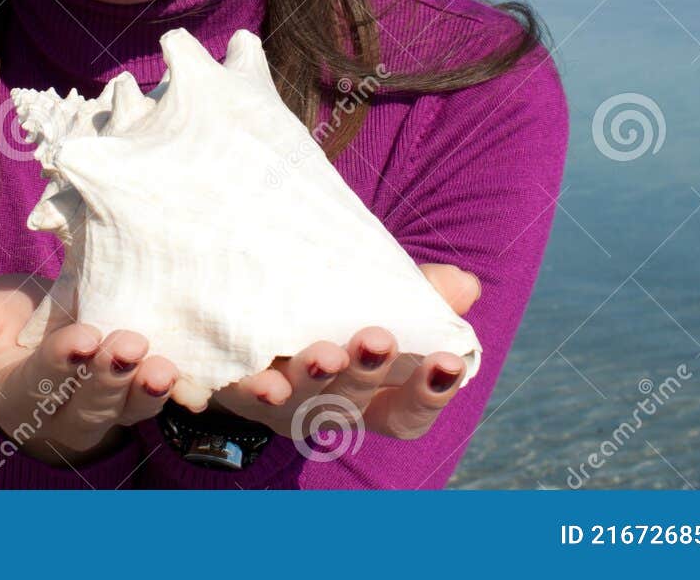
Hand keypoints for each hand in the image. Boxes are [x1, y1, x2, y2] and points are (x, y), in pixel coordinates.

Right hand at [0, 274, 178, 465]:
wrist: (39, 326)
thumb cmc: (0, 323)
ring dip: (146, 390)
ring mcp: (104, 411)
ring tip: (161, 368)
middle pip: (87, 405)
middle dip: (108, 377)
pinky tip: (187, 372)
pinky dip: (175, 390)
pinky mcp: (136, 398)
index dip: (60, 364)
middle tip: (128, 344)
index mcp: (16, 397)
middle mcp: (61, 414)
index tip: (82, 338)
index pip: (39, 384)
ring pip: (126, 411)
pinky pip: (156, 400)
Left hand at [208, 262, 481, 441]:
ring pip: (299, 398)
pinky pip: (241, 392)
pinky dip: (252, 388)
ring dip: (313, 377)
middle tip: (379, 339)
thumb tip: (463, 285)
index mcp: (373, 397)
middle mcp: (330, 407)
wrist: (260, 313)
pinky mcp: (237, 385)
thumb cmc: (340, 315)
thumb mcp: (383, 302)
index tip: (448, 361)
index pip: (408, 412)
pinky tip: (264, 382)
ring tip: (325, 354)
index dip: (430, 392)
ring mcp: (283, 401)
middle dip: (367, 371)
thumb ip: (422, 295)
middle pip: (353, 400)